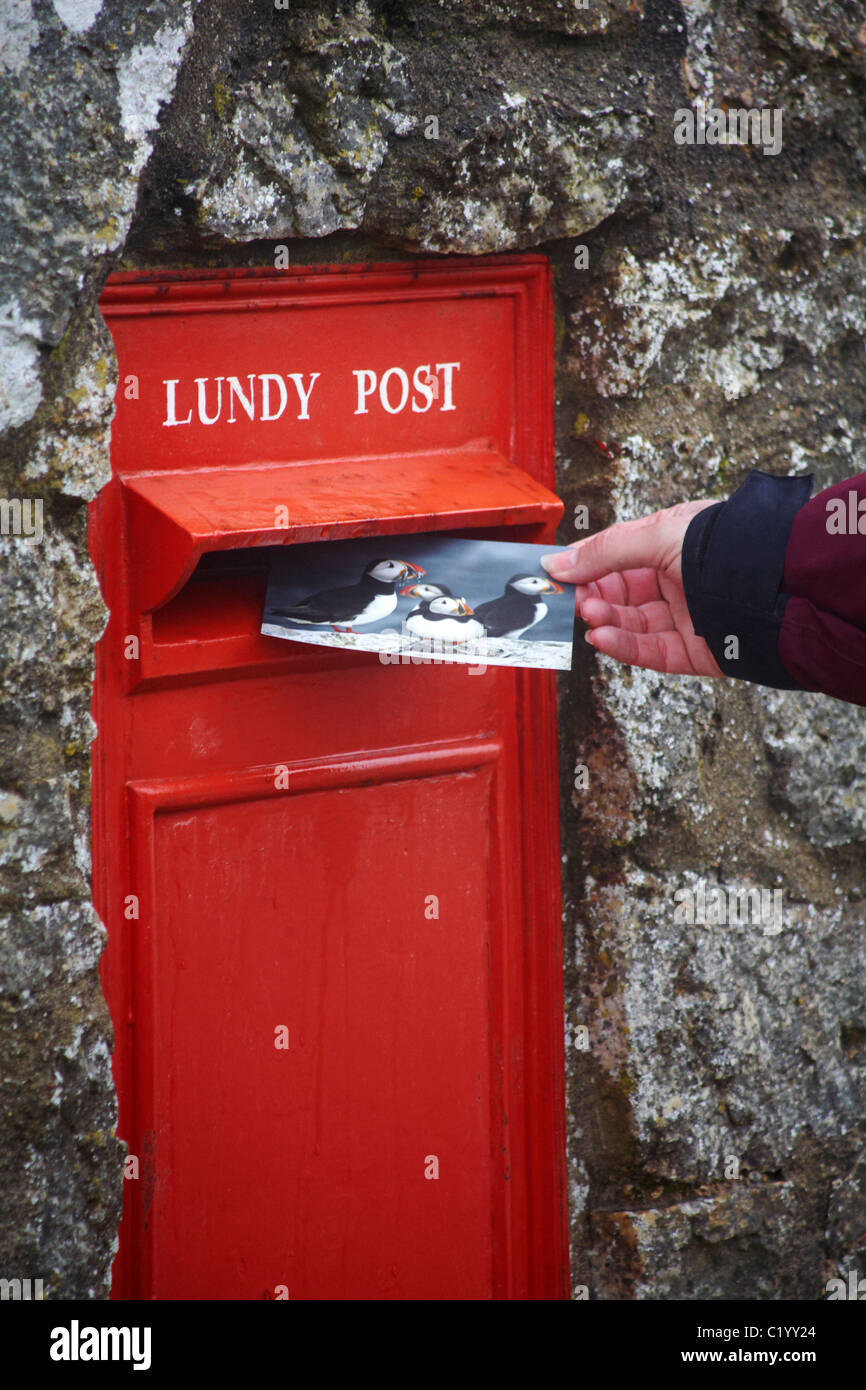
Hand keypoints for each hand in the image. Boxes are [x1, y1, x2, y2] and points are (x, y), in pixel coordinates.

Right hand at [541, 500, 724, 677]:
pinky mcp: (691, 652)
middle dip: (591, 596)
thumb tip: (556, 564)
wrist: (773, 585)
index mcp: (669, 546)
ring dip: (603, 620)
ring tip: (588, 614)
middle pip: (618, 594)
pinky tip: (600, 636)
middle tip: (568, 599)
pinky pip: (647, 651)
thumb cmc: (726, 547)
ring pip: (629, 624)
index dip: (585, 567)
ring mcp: (683, 618)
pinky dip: (621, 645)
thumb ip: (604, 551)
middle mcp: (675, 582)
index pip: (614, 558)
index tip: (555, 574)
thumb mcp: (657, 536)